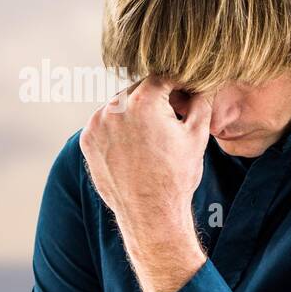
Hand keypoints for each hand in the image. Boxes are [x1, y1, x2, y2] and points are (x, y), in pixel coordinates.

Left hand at [80, 78, 211, 291]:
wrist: (150, 214)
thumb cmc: (176, 177)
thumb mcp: (196, 136)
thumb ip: (199, 102)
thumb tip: (203, 85)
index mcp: (143, 102)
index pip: (162, 77)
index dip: (178, 84)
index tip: (186, 94)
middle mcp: (114, 108)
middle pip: (139, 89)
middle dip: (156, 99)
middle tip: (172, 117)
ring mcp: (96, 124)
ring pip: (120, 105)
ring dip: (136, 112)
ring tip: (153, 136)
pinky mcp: (87, 140)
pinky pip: (106, 123)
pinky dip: (120, 128)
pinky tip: (136, 147)